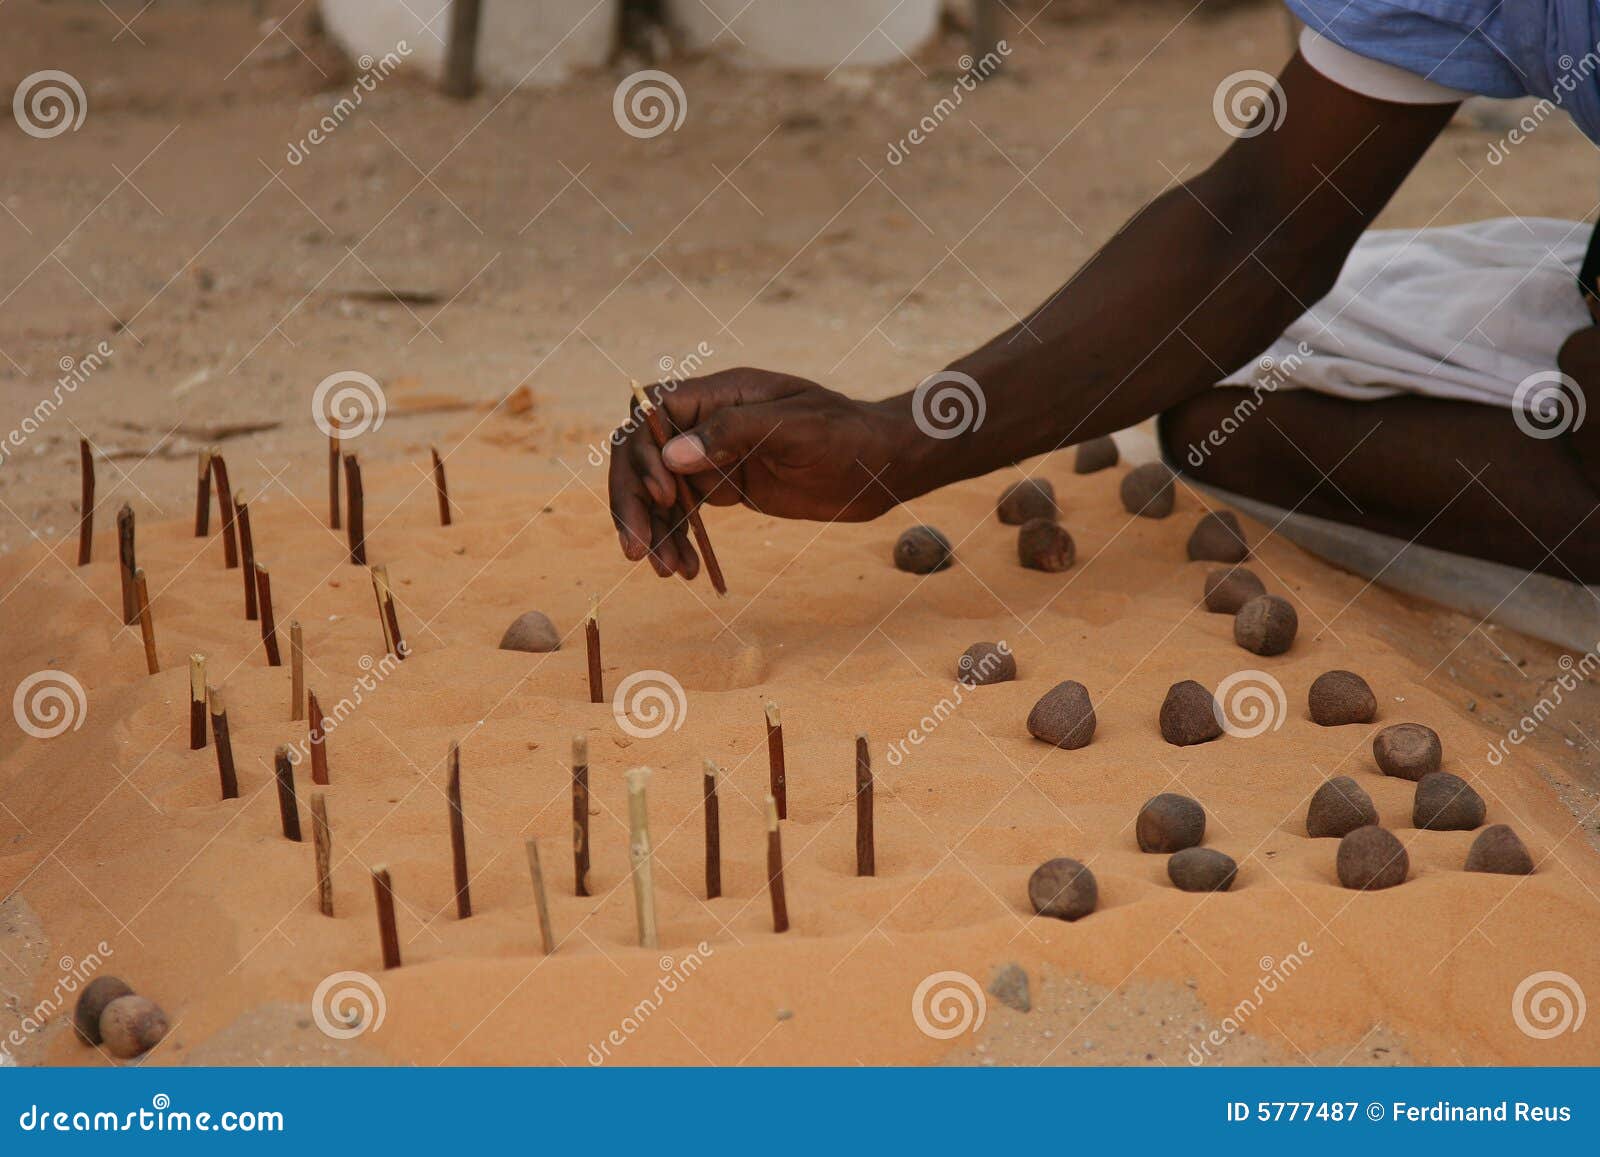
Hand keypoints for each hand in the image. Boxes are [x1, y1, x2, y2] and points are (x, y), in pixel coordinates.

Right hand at [607, 368, 916, 577]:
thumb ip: (734, 433)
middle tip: (636, 550)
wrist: (880, 466)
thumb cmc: (845, 435)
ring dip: (654, 530)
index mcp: (718, 395)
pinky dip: (677, 540)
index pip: (651, 414)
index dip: (642, 453)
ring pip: (659, 491)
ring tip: (665, 572)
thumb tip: (671, 455)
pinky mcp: (724, 487)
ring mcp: (713, 456)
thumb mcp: (795, 428)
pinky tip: (684, 570)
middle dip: (634, 502)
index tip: (663, 495)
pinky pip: (683, 513)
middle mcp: (707, 423)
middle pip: (643, 456)